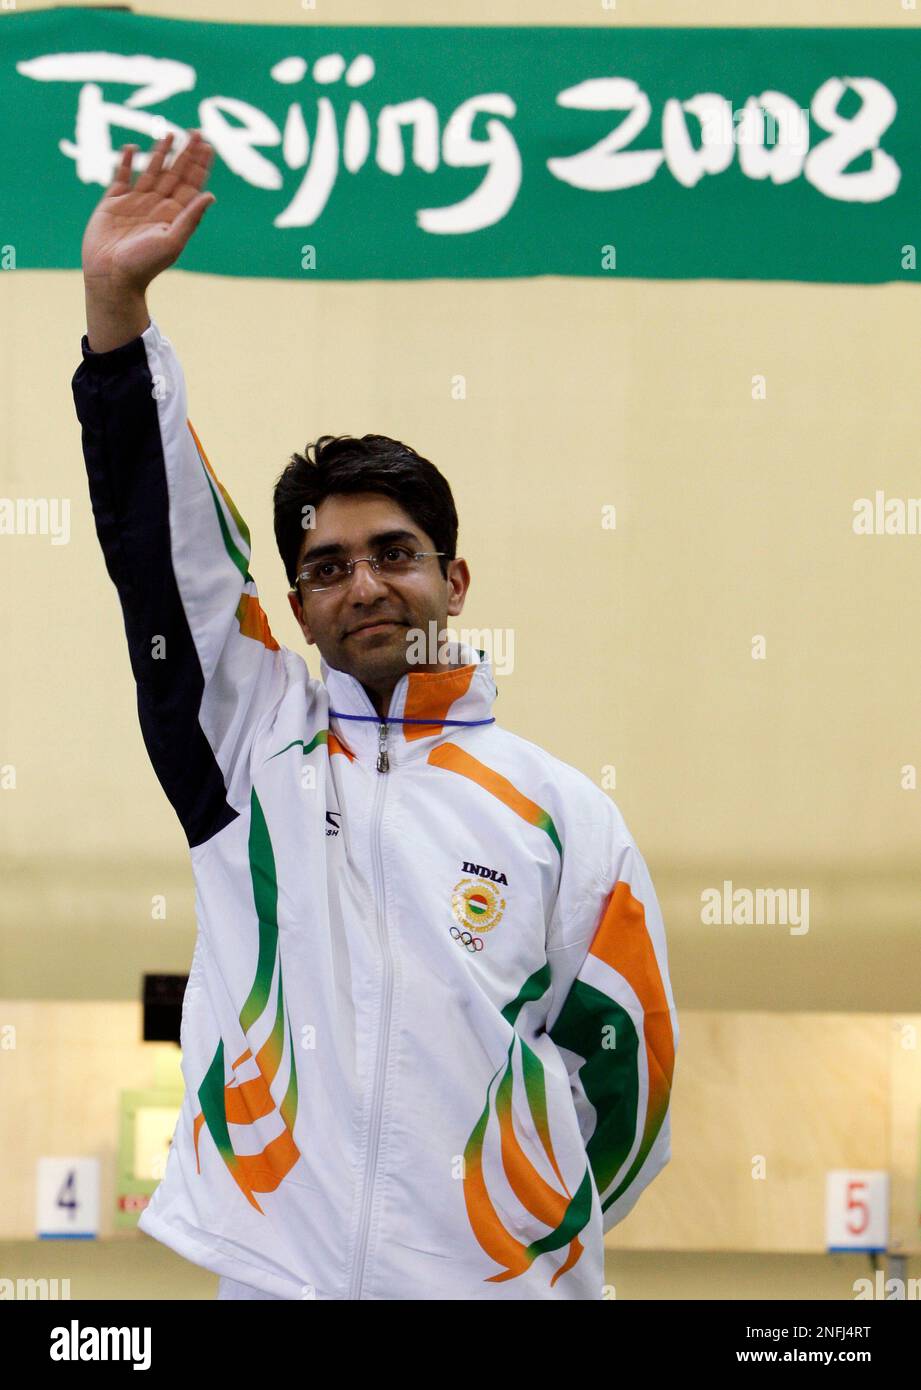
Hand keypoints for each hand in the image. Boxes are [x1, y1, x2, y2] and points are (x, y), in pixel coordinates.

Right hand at [81, 129, 215, 292]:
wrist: (111, 275)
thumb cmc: (144, 264)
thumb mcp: (172, 241)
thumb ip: (190, 217)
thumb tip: (210, 196)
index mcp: (173, 215)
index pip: (191, 184)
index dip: (199, 165)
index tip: (208, 146)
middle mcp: (157, 206)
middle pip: (175, 173)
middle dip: (186, 153)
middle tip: (196, 131)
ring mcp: (135, 202)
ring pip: (151, 171)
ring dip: (160, 152)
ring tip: (170, 133)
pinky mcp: (113, 202)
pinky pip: (121, 177)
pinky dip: (125, 162)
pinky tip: (131, 148)